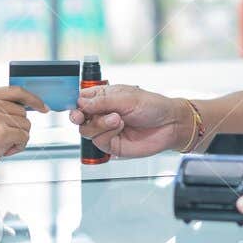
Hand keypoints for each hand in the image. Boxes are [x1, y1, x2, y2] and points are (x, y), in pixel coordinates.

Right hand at [0, 86, 47, 188]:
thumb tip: (27, 108)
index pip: (15, 90)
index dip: (32, 99)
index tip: (43, 107)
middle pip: (23, 111)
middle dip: (18, 128)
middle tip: (1, 141)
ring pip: (26, 125)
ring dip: (17, 139)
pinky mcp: (1, 132)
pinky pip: (24, 137)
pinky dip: (17, 147)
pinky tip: (1, 152)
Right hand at [70, 84, 188, 158]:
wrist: (169, 124)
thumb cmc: (152, 106)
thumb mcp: (126, 97)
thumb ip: (102, 101)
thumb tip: (80, 103)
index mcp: (103, 97)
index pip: (80, 99)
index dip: (73, 101)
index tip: (73, 103)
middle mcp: (102, 114)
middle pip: (78, 117)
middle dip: (78, 115)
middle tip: (81, 115)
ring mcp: (105, 130)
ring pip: (86, 130)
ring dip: (99, 123)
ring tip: (117, 118)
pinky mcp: (111, 144)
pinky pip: (98, 141)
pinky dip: (107, 132)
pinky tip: (120, 126)